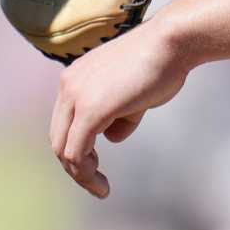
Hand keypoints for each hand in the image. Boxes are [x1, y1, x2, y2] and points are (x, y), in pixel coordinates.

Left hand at [49, 21, 190, 197]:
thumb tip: (111, 135)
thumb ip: (118, 114)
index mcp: (75, 77)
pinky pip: (77, 152)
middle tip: (96, 183)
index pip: (63, 122)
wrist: (171, 41)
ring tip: (100, 188)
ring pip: (64, 149)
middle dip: (75, 165)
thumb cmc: (161, 62)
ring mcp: (76, 96)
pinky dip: (86, 175)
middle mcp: (68, 84)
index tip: (95, 164)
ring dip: (81, 175)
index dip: (76, 147)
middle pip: (58, 137)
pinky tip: (102, 185)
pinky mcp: (91, 110)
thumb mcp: (133, 92)